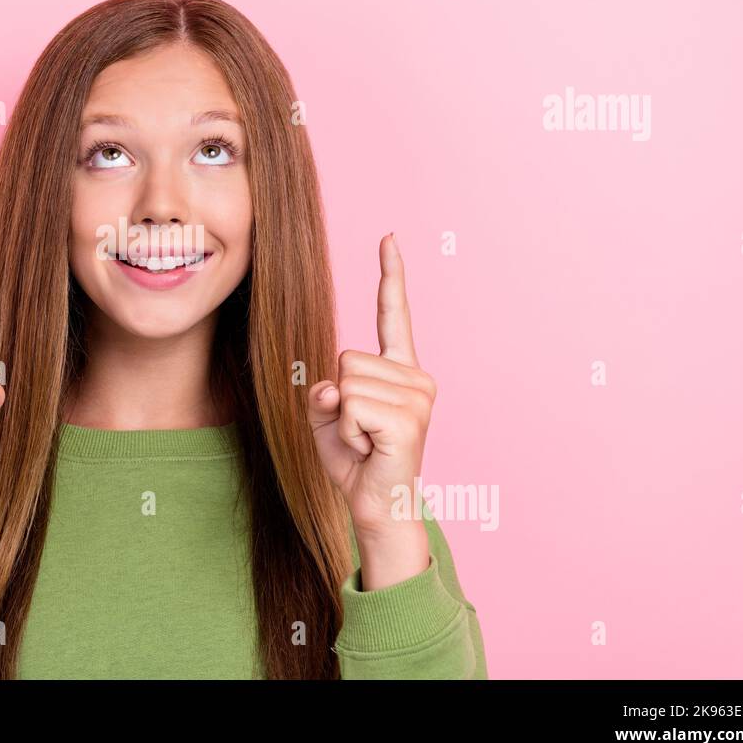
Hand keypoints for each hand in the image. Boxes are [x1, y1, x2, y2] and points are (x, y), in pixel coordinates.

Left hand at [308, 233, 436, 540]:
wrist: (377, 505)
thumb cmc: (354, 461)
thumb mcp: (326, 416)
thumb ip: (324, 389)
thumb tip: (335, 386)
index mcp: (400, 371)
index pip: (393, 315)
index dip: (390, 276)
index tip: (388, 237)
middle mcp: (416, 378)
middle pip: (345, 356)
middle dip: (338, 398)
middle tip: (358, 431)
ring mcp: (418, 397)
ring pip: (345, 381)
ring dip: (342, 419)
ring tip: (365, 441)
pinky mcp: (408, 419)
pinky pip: (351, 406)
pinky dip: (348, 432)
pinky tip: (369, 449)